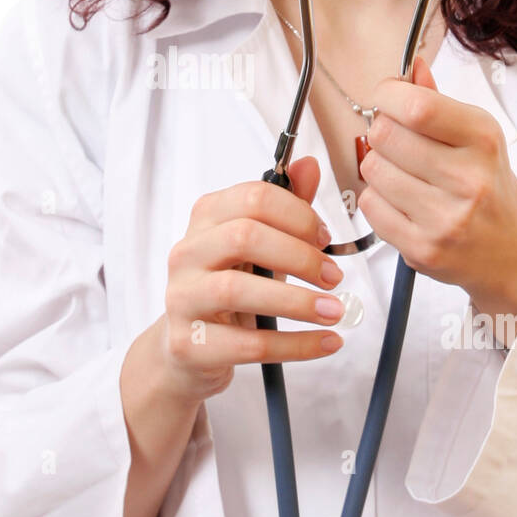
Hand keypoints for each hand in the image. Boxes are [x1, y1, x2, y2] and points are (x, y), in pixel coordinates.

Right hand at [158, 156, 346, 404]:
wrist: (188, 350)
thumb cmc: (228, 288)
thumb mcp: (259, 247)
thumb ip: (285, 208)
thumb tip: (309, 166)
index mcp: (205, 219)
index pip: (253, 198)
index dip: (298, 215)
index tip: (325, 238)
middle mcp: (186, 253)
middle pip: (244, 237)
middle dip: (299, 256)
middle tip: (334, 277)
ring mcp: (182, 298)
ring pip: (237, 289)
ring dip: (297, 302)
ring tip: (334, 310)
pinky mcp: (189, 344)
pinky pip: (247, 344)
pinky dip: (295, 345)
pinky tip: (327, 342)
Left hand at [358, 55, 516, 320]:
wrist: (511, 250)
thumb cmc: (488, 186)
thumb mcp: (476, 136)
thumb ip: (438, 102)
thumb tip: (412, 67)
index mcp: (482, 140)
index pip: (416, 106)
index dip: (388, 95)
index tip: (387, 97)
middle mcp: (467, 178)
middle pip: (384, 135)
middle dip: (382, 132)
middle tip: (396, 142)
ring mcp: (444, 217)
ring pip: (372, 169)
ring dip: (378, 167)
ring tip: (402, 174)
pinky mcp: (422, 248)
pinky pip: (370, 205)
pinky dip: (377, 199)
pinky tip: (401, 202)